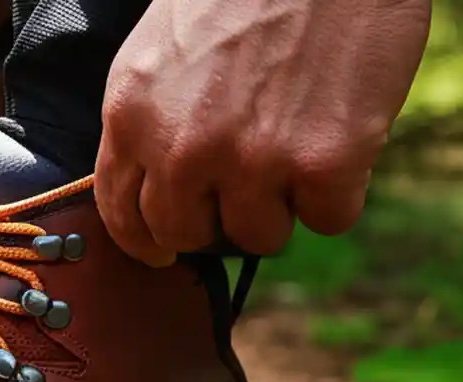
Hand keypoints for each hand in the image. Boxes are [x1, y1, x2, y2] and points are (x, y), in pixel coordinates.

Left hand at [96, 0, 430, 264]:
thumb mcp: (162, 52)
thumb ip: (153, 123)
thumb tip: (163, 192)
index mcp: (131, 117)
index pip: (122, 214)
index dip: (147, 238)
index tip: (165, 247)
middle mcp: (182, 150)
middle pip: (186, 237)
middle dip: (216, 219)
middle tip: (248, 182)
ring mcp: (252, 162)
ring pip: (260, 237)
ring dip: (283, 202)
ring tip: (297, 138)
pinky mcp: (323, 166)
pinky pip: (328, 219)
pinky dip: (340, 190)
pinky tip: (340, 136)